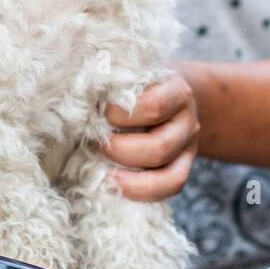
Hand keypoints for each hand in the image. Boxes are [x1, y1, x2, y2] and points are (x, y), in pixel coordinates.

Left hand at [101, 70, 200, 201]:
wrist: (165, 94)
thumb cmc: (136, 85)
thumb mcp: (128, 77)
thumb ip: (113, 86)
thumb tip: (81, 102)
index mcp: (176, 91)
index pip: (153, 107)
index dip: (120, 114)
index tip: (97, 111)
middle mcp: (188, 120)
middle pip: (160, 146)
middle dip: (119, 150)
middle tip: (94, 143)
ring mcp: (188, 147)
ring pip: (168, 173)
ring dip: (127, 174)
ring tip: (101, 167)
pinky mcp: (184, 168)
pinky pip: (171, 187)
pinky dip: (141, 191)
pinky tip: (115, 185)